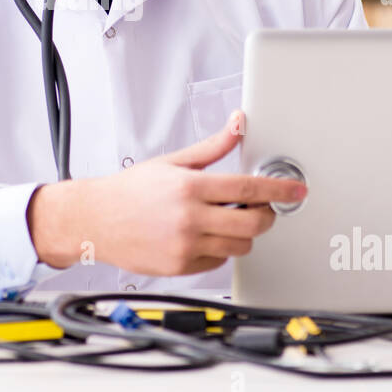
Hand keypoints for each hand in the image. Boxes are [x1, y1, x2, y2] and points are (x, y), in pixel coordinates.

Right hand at [27, 109, 305, 275]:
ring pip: (240, 245)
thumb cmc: (130, 192)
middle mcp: (189, 218)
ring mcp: (186, 245)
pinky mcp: (181, 265)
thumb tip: (237, 126)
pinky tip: (205, 235)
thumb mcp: (172, 162)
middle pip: (252, 223)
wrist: (96, 220)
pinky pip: (219, 260)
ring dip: (243, 233)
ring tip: (227, 219)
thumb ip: (211, 148)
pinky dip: (221, 249)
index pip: (248, 188)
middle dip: (265, 215)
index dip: (278, 190)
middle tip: (261, 207)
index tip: (295, 191)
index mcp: (190, 187)